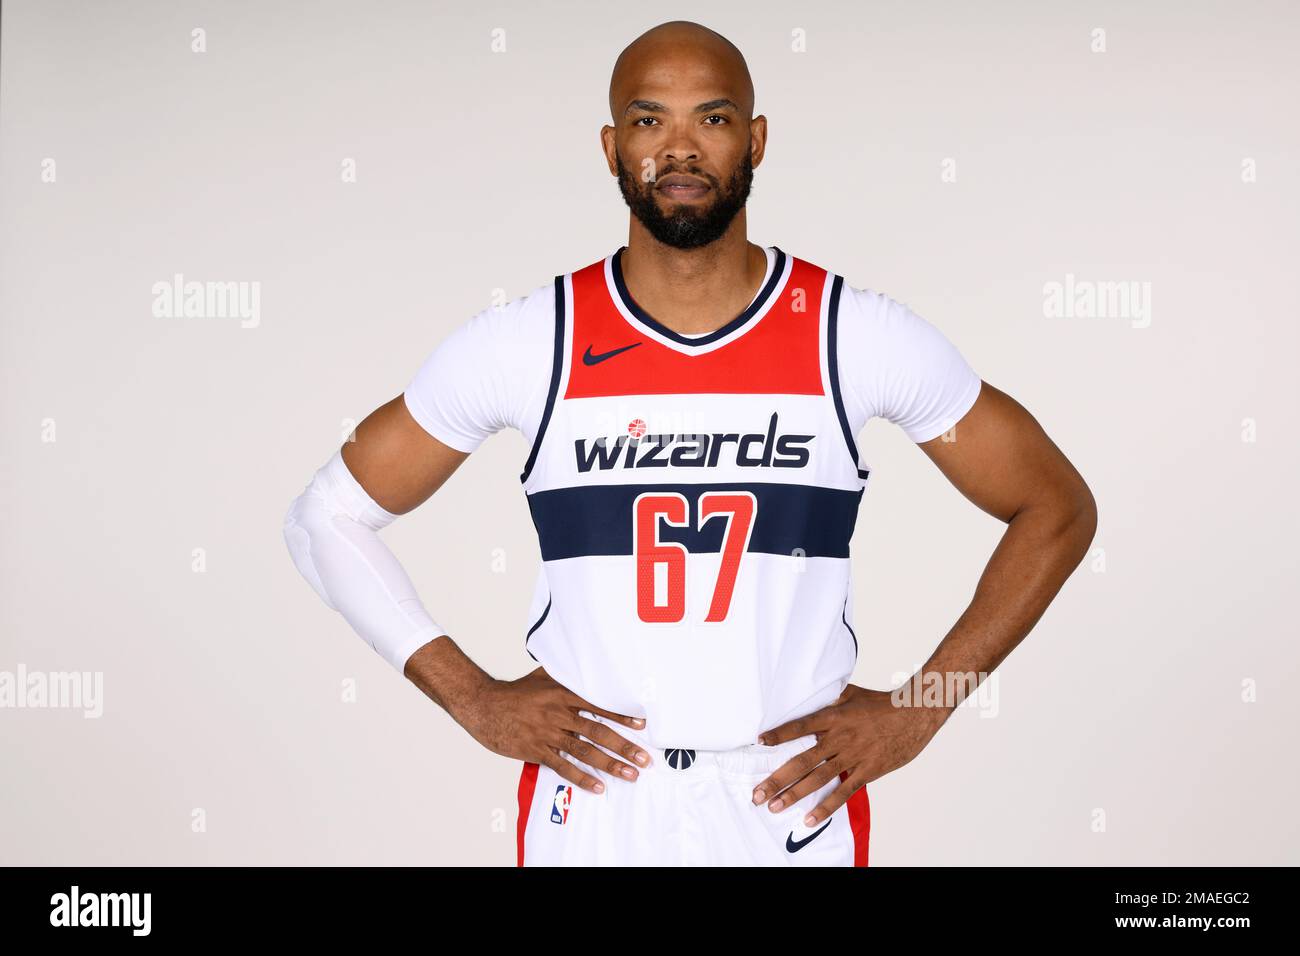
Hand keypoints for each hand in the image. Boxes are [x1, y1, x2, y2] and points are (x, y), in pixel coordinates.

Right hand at [461, 667, 651, 793]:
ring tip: (630, 774)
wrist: (484, 705)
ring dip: (610, 764)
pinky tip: (597, 787)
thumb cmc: (515, 693)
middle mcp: (559, 714)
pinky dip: (581, 778)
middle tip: (645, 759)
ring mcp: (548, 734)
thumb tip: (585, 661)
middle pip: (597, 732)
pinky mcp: (536, 750)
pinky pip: (562, 767)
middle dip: (624, 746)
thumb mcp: (543, 676)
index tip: (642, 725)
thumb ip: (565, 672)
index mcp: (563, 694)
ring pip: (584, 751)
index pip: (599, 706)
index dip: (622, 715)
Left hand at [751, 684, 942, 826]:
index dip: (779, 734)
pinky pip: (843, 793)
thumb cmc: (881, 703)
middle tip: (757, 793)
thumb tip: (810, 690)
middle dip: (777, 779)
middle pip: (802, 761)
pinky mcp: (866, 772)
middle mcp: (839, 739)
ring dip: (793, 795)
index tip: (759, 741)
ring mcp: (852, 757)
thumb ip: (828, 696)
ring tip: (773, 806)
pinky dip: (825, 807)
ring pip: (817, 780)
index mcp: (833, 717)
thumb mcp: (850, 693)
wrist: (914, 714)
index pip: (800, 726)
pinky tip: (809, 818)